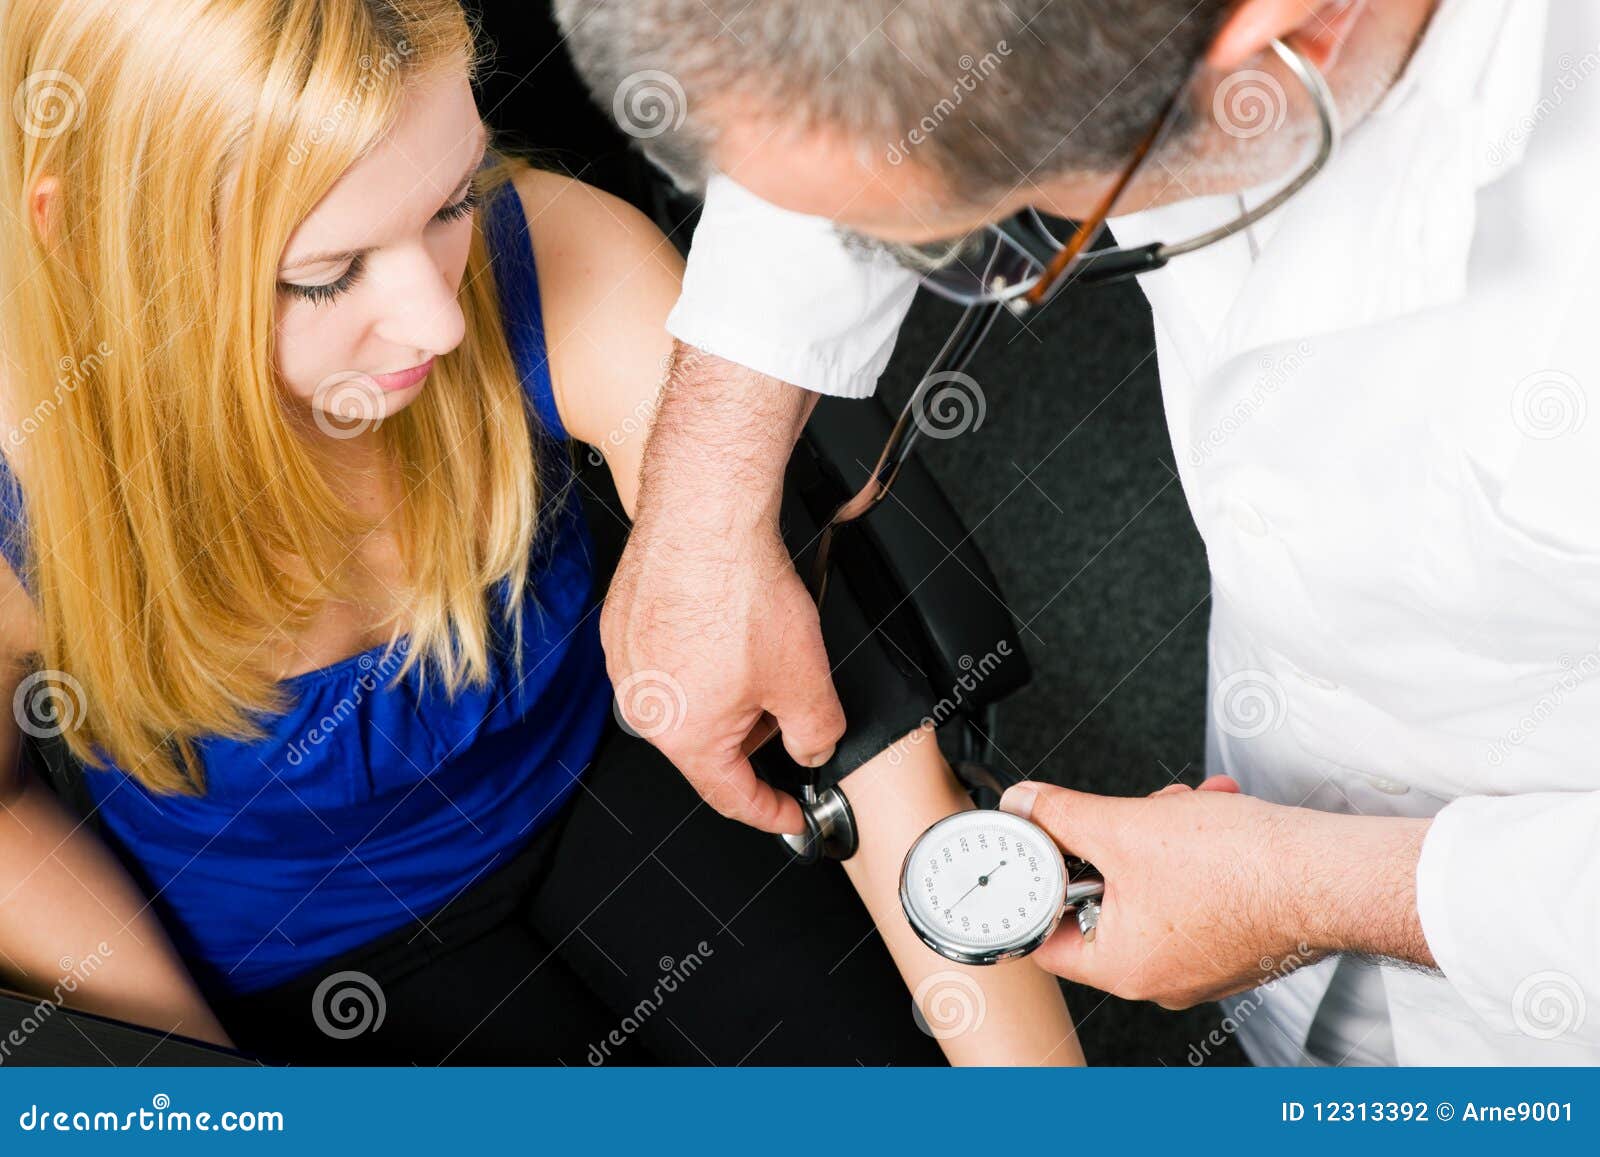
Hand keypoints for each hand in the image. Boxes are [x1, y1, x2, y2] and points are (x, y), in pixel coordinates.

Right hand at [600, 343, 846, 834]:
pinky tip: (723, 620)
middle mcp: (643, 707)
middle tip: (785, 694)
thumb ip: (816, 735)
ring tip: (754, 642)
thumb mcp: (807, 681)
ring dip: (724, 686)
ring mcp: (625, 662)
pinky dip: (697, 651)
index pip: (731, 797)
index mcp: (685, 737)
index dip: (771, 812)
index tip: (789, 816)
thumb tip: (811, 750)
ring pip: (686, 698)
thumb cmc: (741, 592)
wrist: (705, 517)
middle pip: (708, 743)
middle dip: (752, 728)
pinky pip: (665, 656)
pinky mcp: (619, 623)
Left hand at [999, 776, 1433, 1006]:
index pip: (1044, 938)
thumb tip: (1028, 804)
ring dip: (1157, 835)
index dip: (1036, 885)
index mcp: (1124, 967)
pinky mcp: (1235, 939)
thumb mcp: (1126, 826)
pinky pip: (1192, 891)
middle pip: (1100, 903)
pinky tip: (1210, 815)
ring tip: (1177, 806)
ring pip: (1149, 888)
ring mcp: (1202, 961)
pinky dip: (1193, 850)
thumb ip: (1063, 815)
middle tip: (1119, 815)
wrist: (1331, 873)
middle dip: (1109, 844)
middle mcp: (1161, 976)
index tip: (1038, 849)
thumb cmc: (1246, 870)